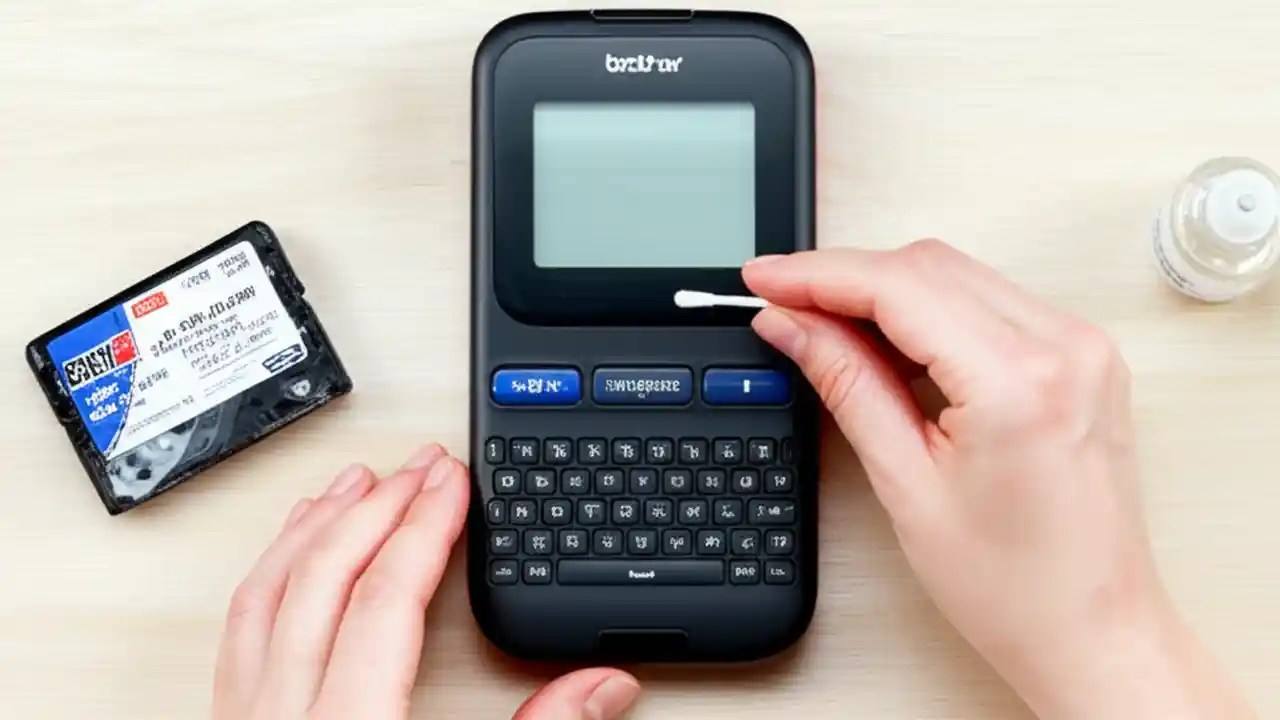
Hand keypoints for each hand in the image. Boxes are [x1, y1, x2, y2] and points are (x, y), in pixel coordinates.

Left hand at [213, 445, 640, 719]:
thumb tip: (603, 689)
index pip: (385, 602)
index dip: (425, 532)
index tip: (452, 484)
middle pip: (322, 583)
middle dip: (377, 511)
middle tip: (422, 467)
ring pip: (265, 598)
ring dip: (313, 529)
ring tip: (352, 483)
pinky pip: (240, 630)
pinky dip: (272, 575)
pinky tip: (293, 556)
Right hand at [744, 242, 1253, 719]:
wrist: (1093, 631)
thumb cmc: (1015, 586)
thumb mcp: (906, 484)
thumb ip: (846, 385)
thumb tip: (792, 325)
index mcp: (1020, 382)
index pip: (898, 288)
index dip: (817, 275)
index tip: (765, 278)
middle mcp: (1065, 348)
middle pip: (928, 266)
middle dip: (845, 276)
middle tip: (783, 303)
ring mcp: (1084, 348)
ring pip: (959, 275)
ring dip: (886, 288)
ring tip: (824, 323)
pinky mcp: (1083, 358)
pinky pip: (992, 301)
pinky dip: (930, 308)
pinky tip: (888, 337)